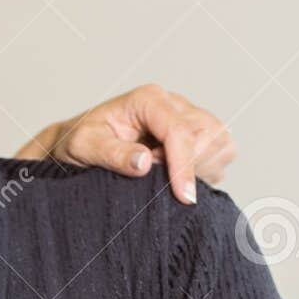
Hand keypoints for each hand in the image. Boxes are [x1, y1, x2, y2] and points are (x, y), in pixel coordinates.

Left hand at [17, 84, 234, 203]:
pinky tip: (179, 179)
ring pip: (220, 139)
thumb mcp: (85, 147)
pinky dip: (208, 169)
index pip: (179, 130)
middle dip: (194, 165)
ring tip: (168, 180)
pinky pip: (219, 150)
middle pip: (209, 132)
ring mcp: (185, 116)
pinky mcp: (192, 133)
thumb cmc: (80, 142)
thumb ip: (113, 154)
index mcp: (147, 100)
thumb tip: (143, 163)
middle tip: (162, 184)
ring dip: (204, 166)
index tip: (184, 198)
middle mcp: (171, 103)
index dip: (184, 166)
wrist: (79, 143)